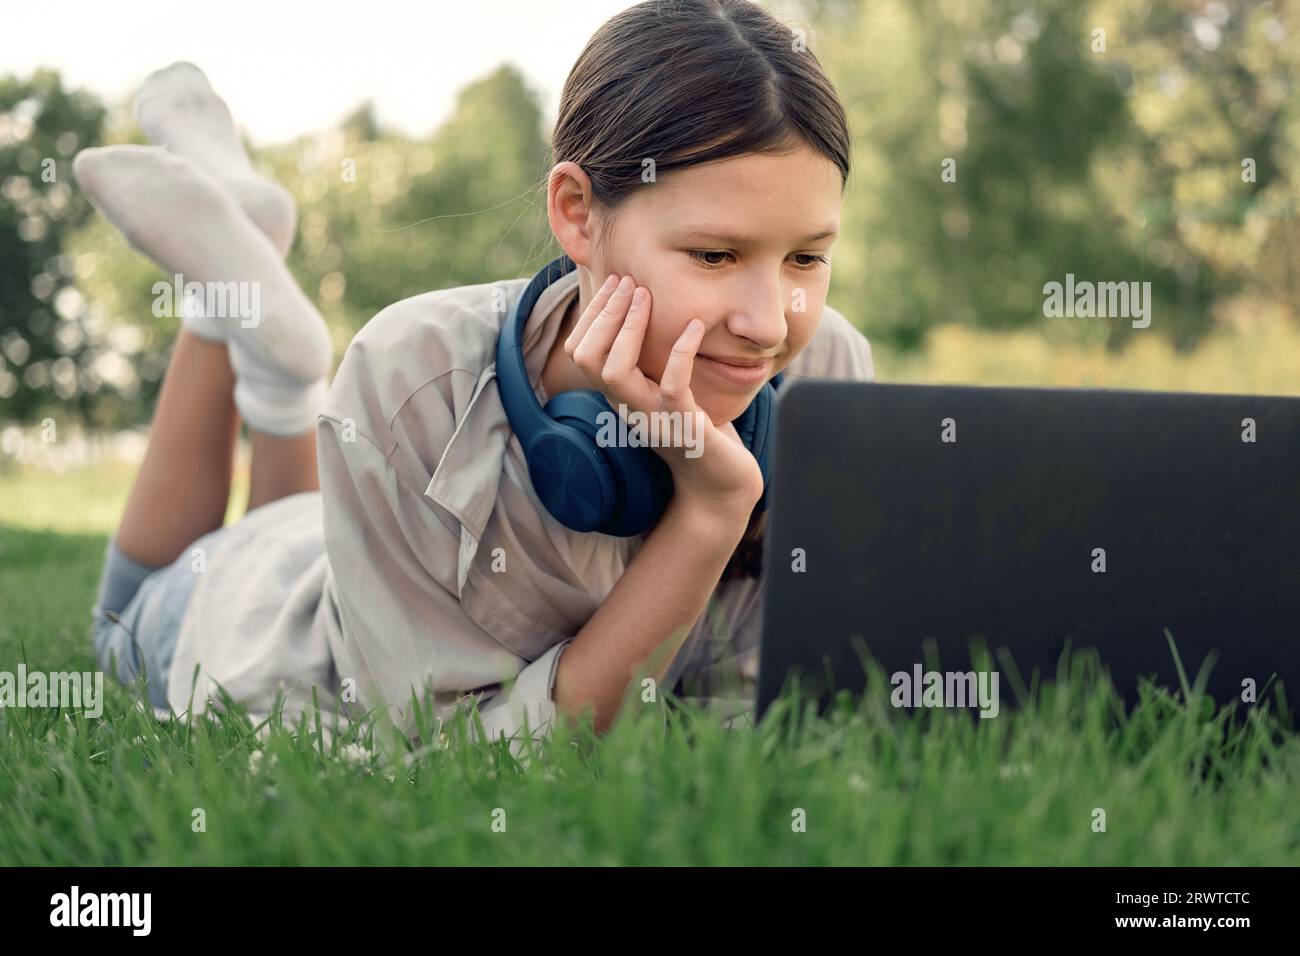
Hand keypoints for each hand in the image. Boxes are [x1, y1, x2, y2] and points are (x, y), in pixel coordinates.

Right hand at [564, 273, 764, 514]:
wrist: (718, 486)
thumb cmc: (695, 431)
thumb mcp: (665, 389)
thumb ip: (652, 361)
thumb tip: (644, 311)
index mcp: (620, 396)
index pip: (580, 353)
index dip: (592, 315)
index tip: (616, 283)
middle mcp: (627, 407)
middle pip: (587, 359)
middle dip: (604, 313)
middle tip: (629, 282)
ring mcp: (653, 418)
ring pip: (615, 372)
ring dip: (629, 327)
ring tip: (648, 296)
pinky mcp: (684, 427)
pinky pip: (673, 387)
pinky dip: (681, 352)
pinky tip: (695, 326)